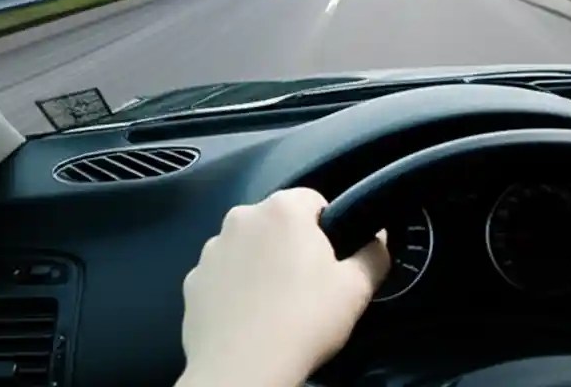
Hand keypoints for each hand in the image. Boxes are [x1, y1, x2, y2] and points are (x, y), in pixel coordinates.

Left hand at [177, 188, 389, 386]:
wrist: (242, 370)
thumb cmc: (304, 321)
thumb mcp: (356, 289)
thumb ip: (374, 253)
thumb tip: (378, 239)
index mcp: (282, 209)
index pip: (314, 200)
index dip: (329, 229)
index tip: (333, 262)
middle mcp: (241, 218)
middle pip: (277, 224)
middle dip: (292, 246)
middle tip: (309, 286)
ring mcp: (211, 250)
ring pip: (247, 249)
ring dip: (261, 265)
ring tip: (277, 306)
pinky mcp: (192, 282)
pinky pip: (222, 277)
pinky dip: (235, 290)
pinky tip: (249, 318)